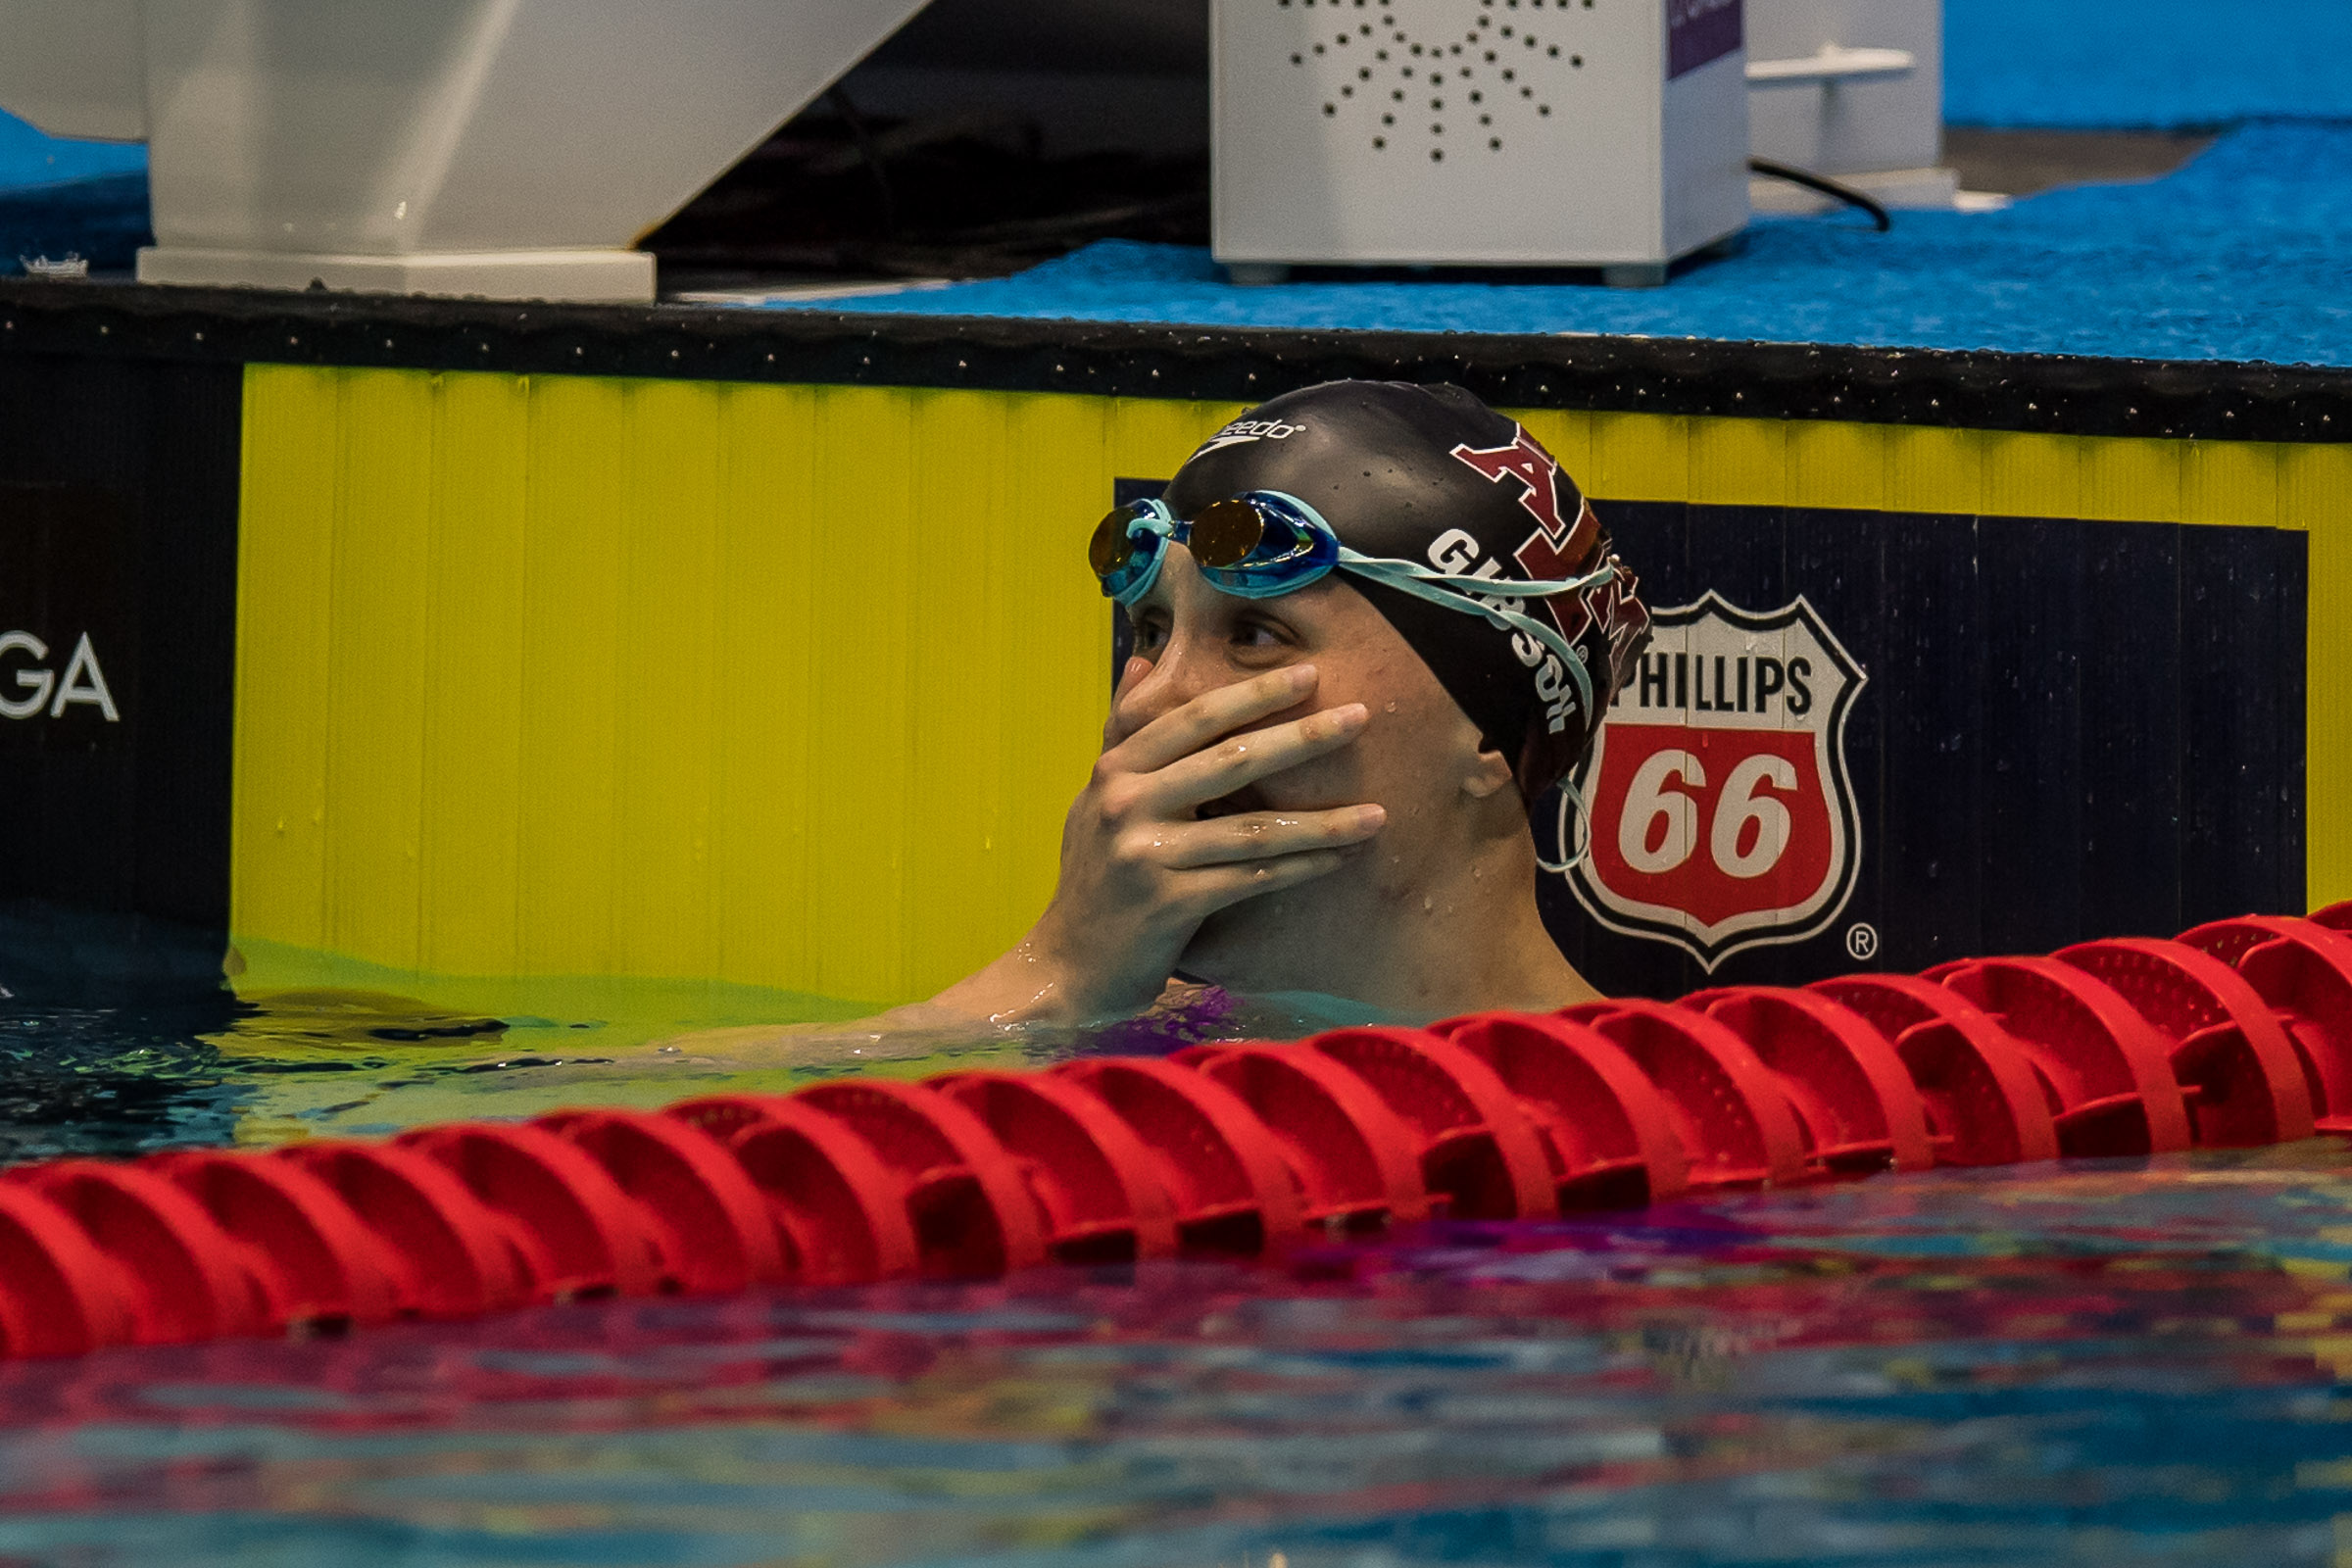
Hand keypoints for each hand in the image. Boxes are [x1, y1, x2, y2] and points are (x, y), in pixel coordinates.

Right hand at [939, 663, 1385, 1022]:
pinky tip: (1339, 860)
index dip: (1252, 694)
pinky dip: (1299, 868)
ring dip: (1322, 822)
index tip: (1308, 674)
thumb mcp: (1098, 797)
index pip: (1193, 718)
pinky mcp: (1168, 904)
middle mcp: (1125, 803)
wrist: (1067, 963)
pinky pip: (1250, 878)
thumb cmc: (1095, 877)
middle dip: (1301, 736)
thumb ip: (1123, 732)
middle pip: (1230, 760)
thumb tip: (1145, 661)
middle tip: (1358, 718)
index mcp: (1115, 769)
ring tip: (1377, 813)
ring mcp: (1145, 854)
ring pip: (1252, 828)